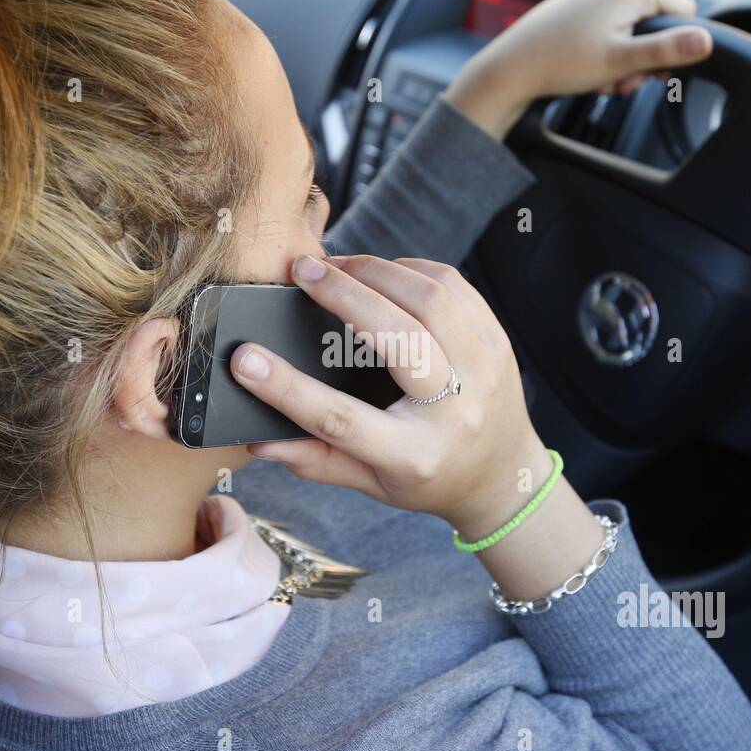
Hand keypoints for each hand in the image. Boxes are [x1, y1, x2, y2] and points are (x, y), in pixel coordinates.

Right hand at [229, 254, 551, 539]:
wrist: (505, 477)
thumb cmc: (430, 478)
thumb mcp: (373, 484)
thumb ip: (317, 461)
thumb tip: (257, 443)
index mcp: (414, 456)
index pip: (341, 419)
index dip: (288, 389)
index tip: (246, 359)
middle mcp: (455, 412)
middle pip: (399, 340)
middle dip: (344, 295)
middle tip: (303, 272)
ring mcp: (484, 373)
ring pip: (432, 300)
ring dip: (379, 271)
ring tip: (338, 266)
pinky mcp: (498, 343)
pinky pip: (454, 288)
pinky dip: (412, 270)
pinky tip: (381, 272)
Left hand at [446, 0, 713, 138]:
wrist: (510, 69)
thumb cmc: (560, 63)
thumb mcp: (621, 62)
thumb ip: (666, 51)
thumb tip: (706, 42)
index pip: (682, 10)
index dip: (676, 45)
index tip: (656, 71)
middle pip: (653, 23)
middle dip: (643, 59)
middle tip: (621, 83)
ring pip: (628, 31)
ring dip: (622, 62)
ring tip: (600, 80)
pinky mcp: (575, 7)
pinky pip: (605, 30)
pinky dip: (603, 54)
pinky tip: (585, 70)